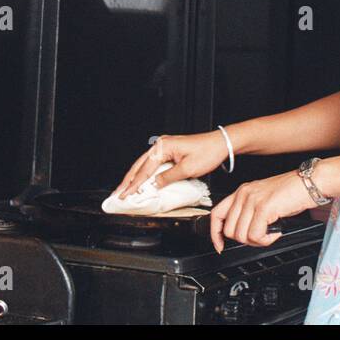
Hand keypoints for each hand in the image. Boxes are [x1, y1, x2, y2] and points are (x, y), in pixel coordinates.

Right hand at [113, 131, 227, 198]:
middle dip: (128, 180)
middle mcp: (161, 144)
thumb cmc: (207, 152)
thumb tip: (153, 185)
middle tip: (118, 193)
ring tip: (125, 189)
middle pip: (139, 165)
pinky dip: (145, 173)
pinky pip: (152, 164)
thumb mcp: (187, 169)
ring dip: (134, 177)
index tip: (124, 195)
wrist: (220, 144)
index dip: (134, 184)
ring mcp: (164, 147)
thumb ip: (168, 177)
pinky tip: (140, 182)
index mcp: (163, 146)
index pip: (144, 169)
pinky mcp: (169, 151)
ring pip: (144, 164)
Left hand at [209, 170, 317, 253]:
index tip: (219, 245)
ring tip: (271, 233)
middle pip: (230, 230)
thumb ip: (251, 211)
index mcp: (242, 191)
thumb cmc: (293, 191)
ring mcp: (253, 200)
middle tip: (261, 237)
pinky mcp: (264, 207)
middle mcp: (244, 194)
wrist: (311, 182)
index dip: (216, 233)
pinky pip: (256, 235)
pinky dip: (267, 240)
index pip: (217, 214)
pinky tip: (277, 231)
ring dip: (258, 241)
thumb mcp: (265, 198)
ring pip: (242, 235)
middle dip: (245, 240)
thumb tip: (245, 233)